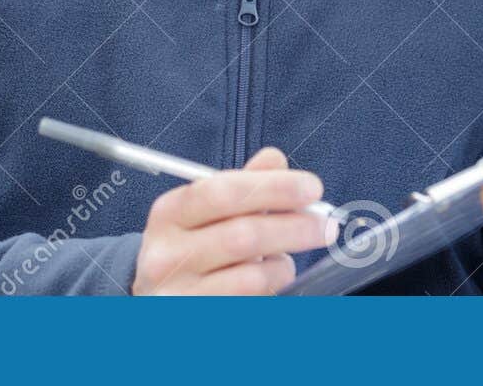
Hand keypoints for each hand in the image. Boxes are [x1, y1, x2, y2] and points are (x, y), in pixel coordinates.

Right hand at [131, 145, 337, 294]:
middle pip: (244, 235)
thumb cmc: (189, 251)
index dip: (273, 187)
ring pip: (253, 277)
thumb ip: (241, 186)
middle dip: (295, 227)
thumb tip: (274, 158)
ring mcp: (178, 296)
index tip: (312, 187)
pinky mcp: (197, 324)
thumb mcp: (204, 213)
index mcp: (168, 214)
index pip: (223, 192)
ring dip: (283, 267)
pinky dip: (271, 293)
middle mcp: (166, 255)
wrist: (155, 304)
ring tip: (284, 262)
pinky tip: (267, 285)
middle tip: (327, 225)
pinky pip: (252, 306)